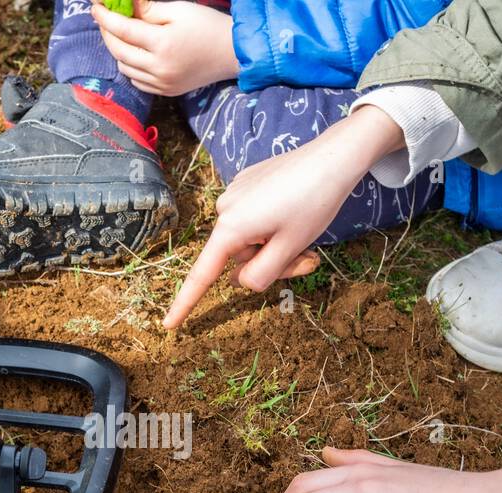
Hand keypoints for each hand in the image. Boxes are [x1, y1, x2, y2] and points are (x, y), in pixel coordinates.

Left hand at [92, 0, 237, 96]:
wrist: (232, 54)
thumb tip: (124, 4)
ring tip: (122, 35)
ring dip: (118, 51)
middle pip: (119, 52)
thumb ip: (148, 8)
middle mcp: (159, 68)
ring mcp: (162, 83)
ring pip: (125, 68)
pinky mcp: (166, 92)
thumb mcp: (178, 9)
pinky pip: (137, 81)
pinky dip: (130, 66)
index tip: (95, 6)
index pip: (123, 30)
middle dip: (107, 34)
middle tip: (104, 19)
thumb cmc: (207, 26)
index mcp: (162, 44)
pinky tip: (136, 54)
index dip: (105, 18)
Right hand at [162, 105, 404, 328]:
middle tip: (306, 256)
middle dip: (269, 263)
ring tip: (304, 232)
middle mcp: (225, 209)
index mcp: (231, 228)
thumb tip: (243, 280)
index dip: (186, 303)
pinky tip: (295, 208)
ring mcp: (236, 194)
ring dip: (275, 244)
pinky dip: (273, 225)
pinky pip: (254, 218)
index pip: (203, 275)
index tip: (168, 325)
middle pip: (240, 259)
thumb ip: (261, 275)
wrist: (333, 157)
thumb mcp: (290, 248)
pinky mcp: (249, 183)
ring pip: (250, 240)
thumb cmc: (313, 204)